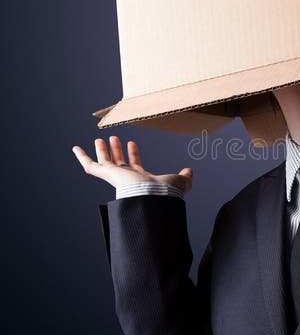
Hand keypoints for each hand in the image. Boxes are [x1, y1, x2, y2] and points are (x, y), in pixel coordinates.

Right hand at [71, 136, 193, 192]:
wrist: (153, 196)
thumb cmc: (166, 191)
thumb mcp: (180, 181)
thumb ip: (185, 178)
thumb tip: (190, 172)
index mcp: (140, 181)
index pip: (134, 166)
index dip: (133, 155)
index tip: (132, 143)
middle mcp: (127, 180)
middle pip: (118, 163)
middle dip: (116, 151)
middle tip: (115, 138)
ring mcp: (116, 177)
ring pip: (104, 163)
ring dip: (102, 151)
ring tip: (100, 139)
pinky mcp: (107, 174)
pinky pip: (90, 166)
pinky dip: (82, 157)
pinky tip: (75, 148)